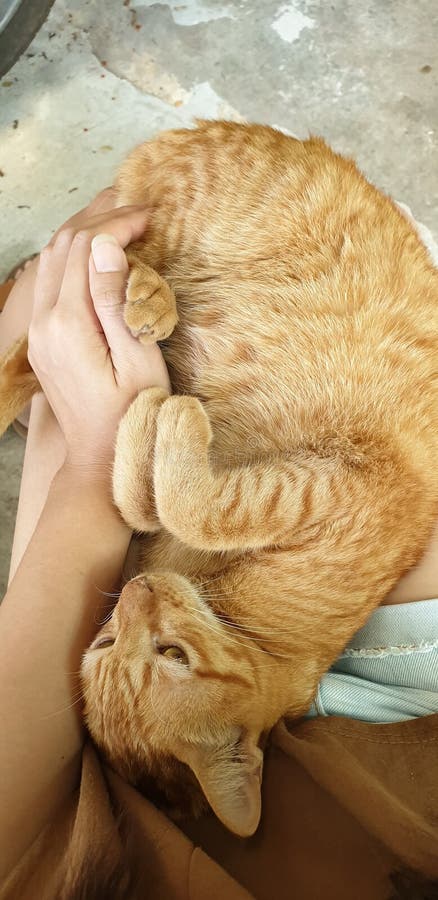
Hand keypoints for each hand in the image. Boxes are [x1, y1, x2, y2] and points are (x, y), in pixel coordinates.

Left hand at [27, 201, 170, 475]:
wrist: (102, 458)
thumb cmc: (134, 414)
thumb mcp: (138, 359)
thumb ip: (119, 301)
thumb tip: (107, 247)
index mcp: (69, 323)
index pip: (86, 248)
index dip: (117, 223)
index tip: (150, 216)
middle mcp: (44, 321)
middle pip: (63, 246)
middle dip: (98, 217)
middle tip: (135, 204)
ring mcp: (38, 331)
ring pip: (51, 260)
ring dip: (83, 233)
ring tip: (118, 217)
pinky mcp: (43, 339)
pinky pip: (50, 281)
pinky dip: (73, 258)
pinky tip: (97, 254)